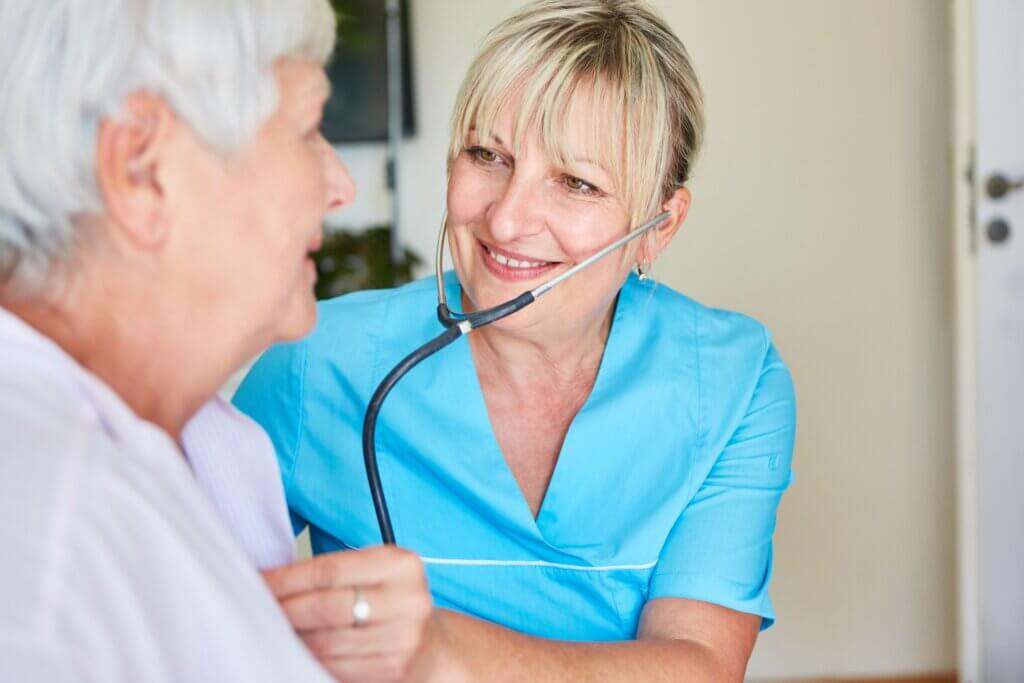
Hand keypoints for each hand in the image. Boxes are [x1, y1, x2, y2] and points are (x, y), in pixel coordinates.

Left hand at [262, 545, 434, 681]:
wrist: (432, 648)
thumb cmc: (391, 605)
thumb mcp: (376, 574)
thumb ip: (335, 572)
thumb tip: (271, 579)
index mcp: (401, 564)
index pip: (328, 570)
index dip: (286, 578)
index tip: (258, 582)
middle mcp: (407, 600)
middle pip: (325, 606)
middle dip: (283, 609)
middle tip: (257, 609)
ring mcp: (403, 638)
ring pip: (325, 641)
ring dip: (291, 638)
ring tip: (272, 630)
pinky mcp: (393, 670)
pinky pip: (335, 666)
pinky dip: (308, 659)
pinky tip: (295, 651)